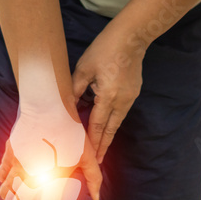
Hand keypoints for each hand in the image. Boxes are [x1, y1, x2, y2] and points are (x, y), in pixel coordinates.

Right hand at [0, 106, 101, 199]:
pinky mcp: (11, 152)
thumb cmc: (70, 133)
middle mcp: (32, 177)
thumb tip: (96, 197)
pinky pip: (4, 170)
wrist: (47, 109)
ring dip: (7, 198)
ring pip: (9, 187)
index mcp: (51, 181)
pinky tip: (2, 182)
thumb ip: (93, 178)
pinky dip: (3, 178)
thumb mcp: (87, 156)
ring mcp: (18, 165)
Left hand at [72, 28, 144, 163]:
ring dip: (109, 135)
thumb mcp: (83, 68)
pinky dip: (113, 121)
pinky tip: (108, 125)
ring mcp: (131, 97)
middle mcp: (122, 100)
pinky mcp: (134, 92)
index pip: (97, 125)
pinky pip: (122, 111)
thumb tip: (66, 106)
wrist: (132, 37)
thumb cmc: (105, 49)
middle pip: (111, 129)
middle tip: (98, 162)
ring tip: (102, 147)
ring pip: (117, 121)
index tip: (89, 157)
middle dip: (103, 146)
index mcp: (109, 96)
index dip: (92, 142)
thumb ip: (75, 90)